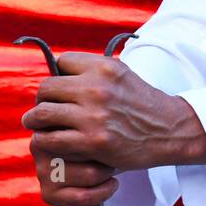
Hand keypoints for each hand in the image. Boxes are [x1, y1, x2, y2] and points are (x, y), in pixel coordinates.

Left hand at [22, 52, 205, 205]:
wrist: (169, 130)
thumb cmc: (143, 104)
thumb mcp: (122, 75)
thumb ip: (94, 72)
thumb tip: (60, 71)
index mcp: (104, 67)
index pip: (62, 62)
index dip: (58, 76)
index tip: (60, 90)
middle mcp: (96, 88)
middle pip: (47, 88)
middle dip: (42, 100)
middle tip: (44, 110)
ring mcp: (94, 115)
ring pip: (42, 113)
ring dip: (35, 121)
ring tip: (38, 126)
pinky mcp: (92, 141)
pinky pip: (51, 139)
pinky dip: (45, 141)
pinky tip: (51, 143)